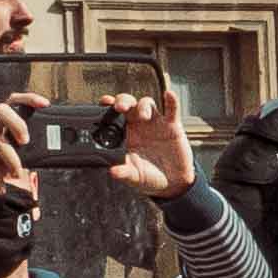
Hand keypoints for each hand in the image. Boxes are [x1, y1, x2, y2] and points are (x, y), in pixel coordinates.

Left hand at [108, 87, 195, 205]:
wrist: (173, 182)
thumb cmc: (149, 177)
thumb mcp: (134, 176)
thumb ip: (124, 173)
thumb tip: (112, 172)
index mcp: (124, 133)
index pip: (113, 114)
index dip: (108, 105)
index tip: (104, 102)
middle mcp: (138, 124)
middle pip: (128, 103)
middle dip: (123, 101)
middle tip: (120, 107)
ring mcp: (155, 123)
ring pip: (147, 104)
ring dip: (143, 106)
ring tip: (143, 116)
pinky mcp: (172, 125)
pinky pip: (172, 109)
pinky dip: (171, 101)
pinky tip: (169, 95)